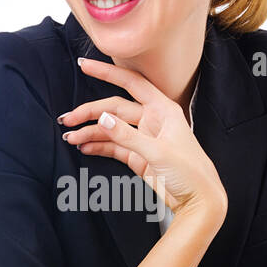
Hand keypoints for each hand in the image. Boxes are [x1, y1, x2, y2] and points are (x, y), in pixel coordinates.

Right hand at [59, 57, 227, 224]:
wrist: (198, 201)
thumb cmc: (190, 172)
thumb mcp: (158, 152)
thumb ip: (128, 135)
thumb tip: (102, 119)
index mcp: (163, 110)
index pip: (131, 83)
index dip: (107, 73)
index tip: (84, 66)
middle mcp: (152, 120)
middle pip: (114, 109)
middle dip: (90, 113)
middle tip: (68, 120)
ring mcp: (144, 138)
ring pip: (111, 129)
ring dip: (90, 132)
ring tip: (70, 137)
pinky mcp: (138, 156)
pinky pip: (113, 147)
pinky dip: (98, 147)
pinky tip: (84, 147)